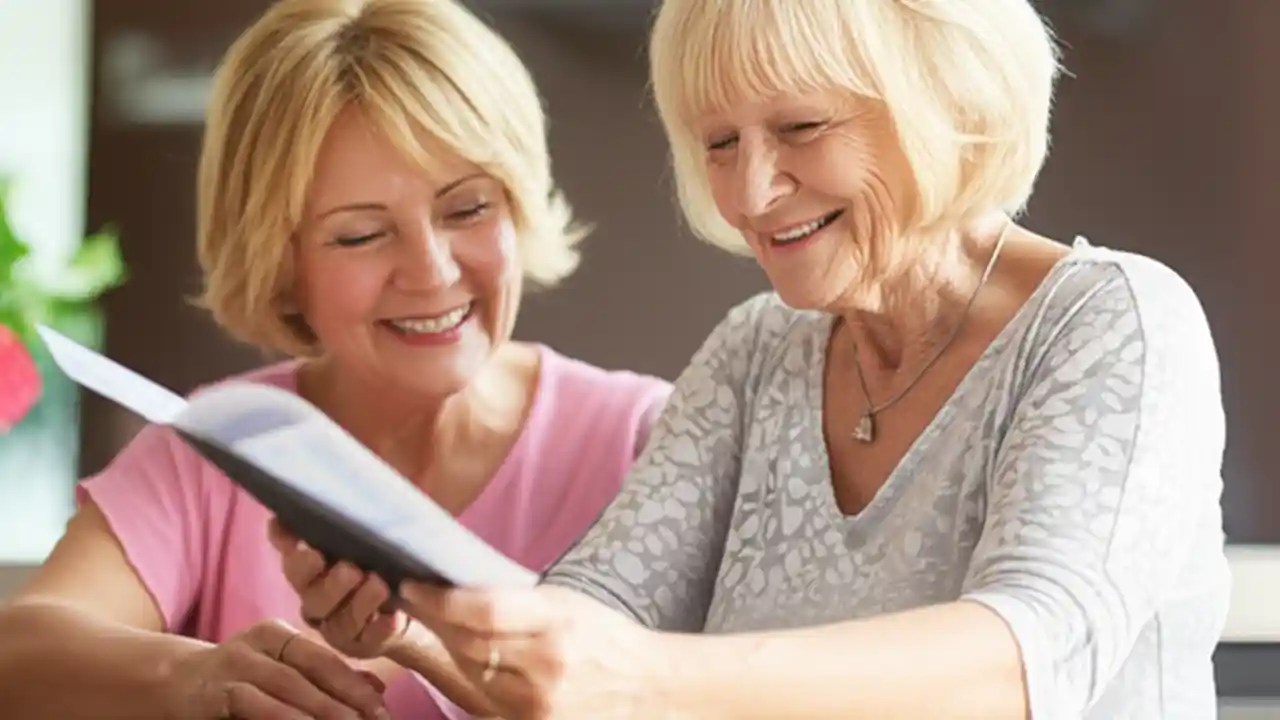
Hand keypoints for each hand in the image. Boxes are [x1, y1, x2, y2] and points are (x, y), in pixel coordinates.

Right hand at [162, 619, 388, 719]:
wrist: (169, 685)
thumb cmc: (234, 682)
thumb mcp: (279, 673)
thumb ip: (323, 678)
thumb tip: (376, 688)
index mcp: (280, 635)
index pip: (328, 661)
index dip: (358, 686)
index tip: (384, 712)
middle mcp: (260, 642)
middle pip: (314, 671)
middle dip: (349, 700)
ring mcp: (236, 663)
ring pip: (288, 686)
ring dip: (322, 710)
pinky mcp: (215, 689)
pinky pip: (254, 703)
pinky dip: (283, 716)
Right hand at [268, 519, 419, 659]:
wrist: (416, 598)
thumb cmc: (386, 553)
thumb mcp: (374, 524)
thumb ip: (353, 506)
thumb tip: (336, 471)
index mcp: (311, 564)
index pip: (290, 551)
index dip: (288, 545)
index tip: (299, 539)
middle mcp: (317, 595)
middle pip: (310, 591)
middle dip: (327, 580)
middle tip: (349, 566)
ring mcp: (338, 623)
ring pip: (338, 618)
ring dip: (358, 601)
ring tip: (378, 584)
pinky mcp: (365, 643)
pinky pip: (369, 640)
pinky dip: (380, 627)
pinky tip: (393, 616)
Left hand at [399, 583, 664, 719]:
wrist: (645, 688)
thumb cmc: (604, 636)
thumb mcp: (566, 602)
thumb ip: (516, 599)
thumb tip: (457, 588)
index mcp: (557, 622)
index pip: (483, 611)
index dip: (439, 600)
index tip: (412, 585)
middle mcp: (545, 666)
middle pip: (469, 644)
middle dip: (437, 621)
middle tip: (416, 602)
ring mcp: (537, 704)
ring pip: (471, 674)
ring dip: (450, 649)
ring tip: (440, 626)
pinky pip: (486, 699)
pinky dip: (473, 678)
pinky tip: (469, 659)